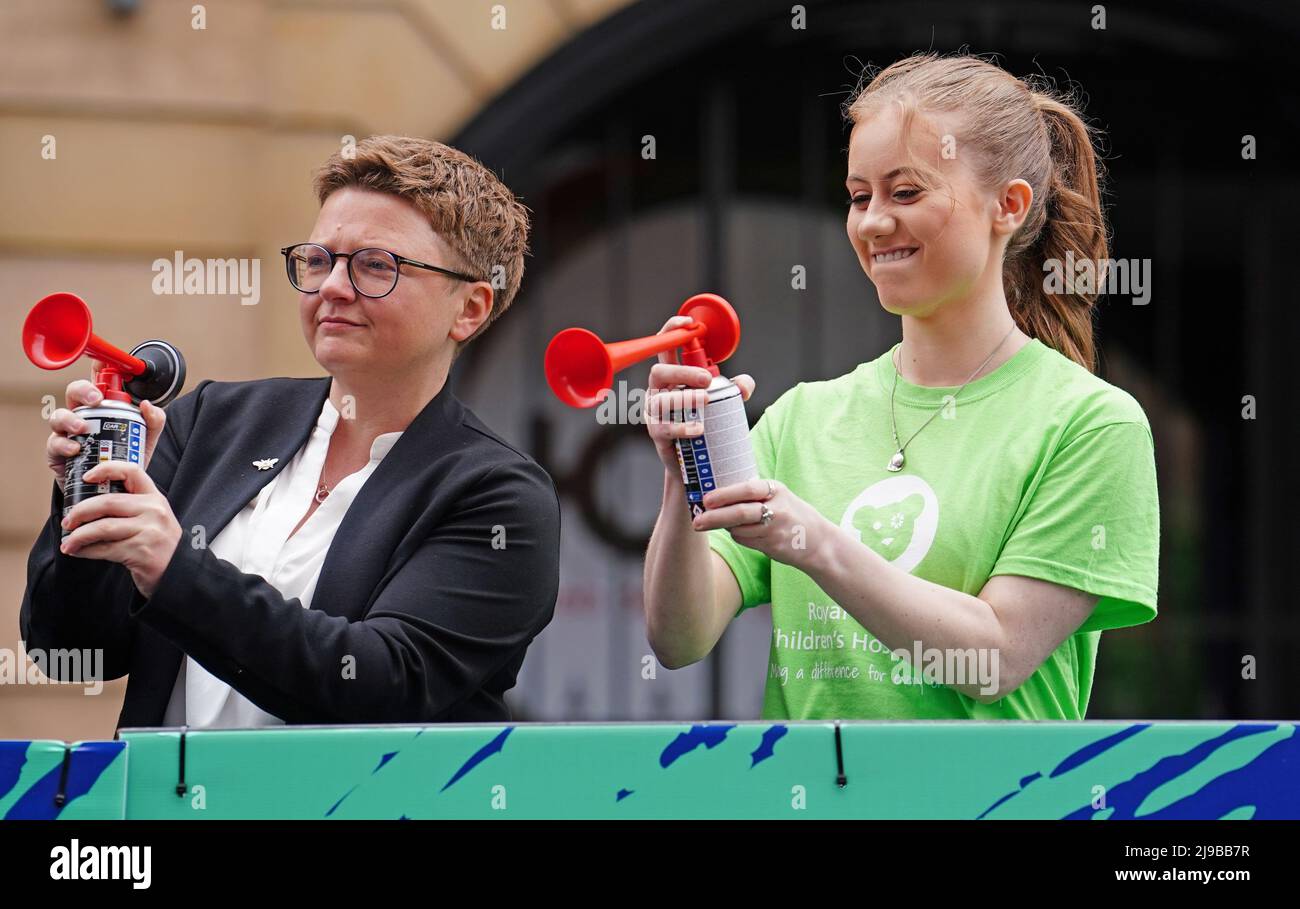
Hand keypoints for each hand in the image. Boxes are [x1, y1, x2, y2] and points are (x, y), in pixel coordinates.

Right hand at [45, 364, 167, 492]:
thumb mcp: (145, 440)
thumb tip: (148, 405)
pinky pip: (54, 443)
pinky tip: (76, 449)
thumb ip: (153, 422)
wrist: (111, 489)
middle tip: (95, 399)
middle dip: (82, 390)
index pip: (98, 382)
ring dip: (69, 419)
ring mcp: (66, 432)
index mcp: (102, 407)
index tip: (101, 361)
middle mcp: (82, 415)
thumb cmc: (123, 458)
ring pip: (58, 416)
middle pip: (73, 392)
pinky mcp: (57, 452)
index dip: (97, 369)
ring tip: (82, 428)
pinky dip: (64, 445)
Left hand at [59, 460, 181, 597]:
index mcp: (155, 498)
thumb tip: (88, 506)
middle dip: (80, 512)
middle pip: (107, 502)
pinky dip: (86, 551)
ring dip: (78, 536)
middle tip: (68, 521)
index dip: (106, 469)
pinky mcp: (141, 552)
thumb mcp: (152, 518)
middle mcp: (154, 511)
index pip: (132, 472)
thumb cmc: (159, 544)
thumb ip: (130, 507)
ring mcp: (149, 531)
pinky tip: (79, 552)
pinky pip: (104, 549)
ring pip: (102, 527)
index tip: (87, 477)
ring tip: (68, 542)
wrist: (179, 572)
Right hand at [644, 315, 754, 474]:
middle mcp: (658, 391)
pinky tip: (700, 429)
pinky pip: (664, 428)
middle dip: (682, 371)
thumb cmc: (706, 422)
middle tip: (707, 379)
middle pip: (659, 371)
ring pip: (660, 400)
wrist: (696, 462)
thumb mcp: (724, 402)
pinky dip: (683, 427)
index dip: (673, 330)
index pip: (666, 347)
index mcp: (672, 376)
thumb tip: (745, 384)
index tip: (689, 323)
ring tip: (705, 400)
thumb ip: (736, 389)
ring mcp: (654, 413)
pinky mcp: (657, 434)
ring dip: (683, 398)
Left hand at [690, 477, 836, 572]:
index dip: (725, 494)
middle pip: (740, 512)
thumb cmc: (792, 515)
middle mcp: (778, 508)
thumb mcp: (779, 496)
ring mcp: (776, 528)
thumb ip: (755, 493)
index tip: (706, 499)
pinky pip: (746, 540)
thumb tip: (717, 493)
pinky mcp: (773, 545)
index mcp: (777, 490)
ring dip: (725, 528)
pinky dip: (737, 536)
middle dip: (715, 517)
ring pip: (739, 529)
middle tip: (697, 520)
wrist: (818, 541)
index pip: (748, 489)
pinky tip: (739, 533)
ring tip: (715, 524)